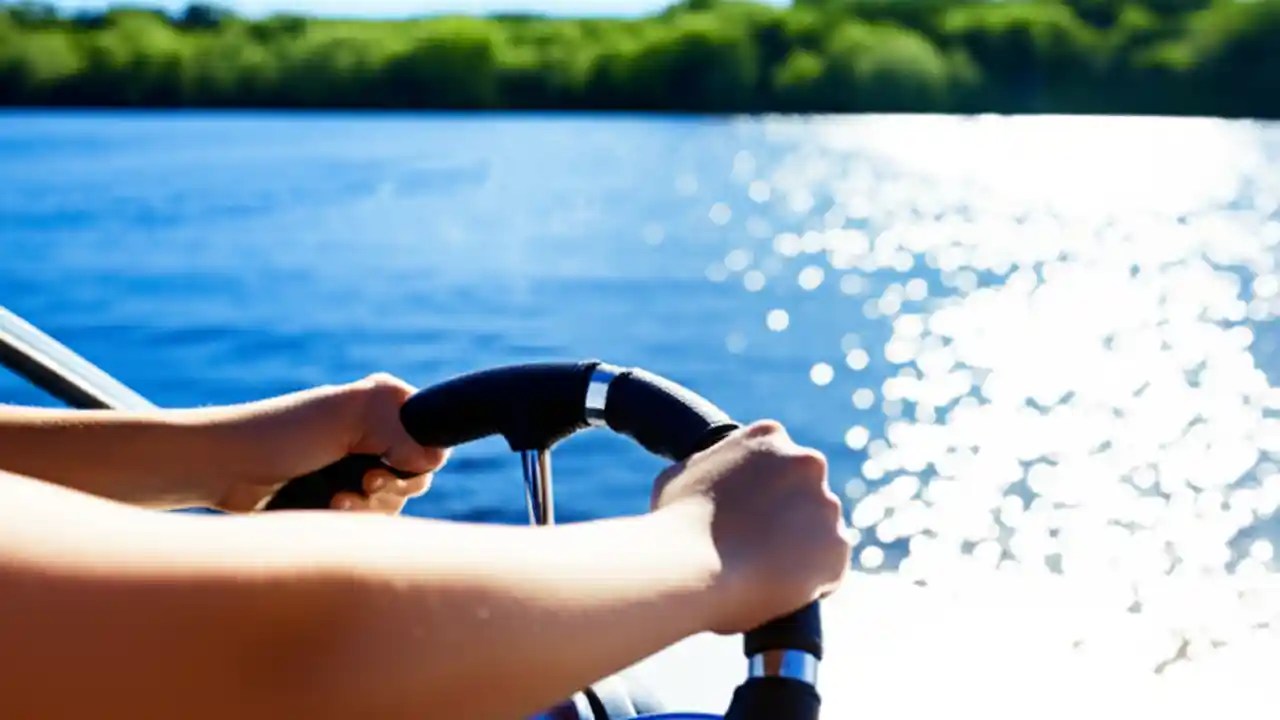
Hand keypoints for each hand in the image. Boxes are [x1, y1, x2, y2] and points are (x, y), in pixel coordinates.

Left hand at [213, 374, 448, 513]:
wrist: (225, 469)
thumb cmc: (281, 433)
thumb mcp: (346, 417)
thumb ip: (399, 431)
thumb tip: (432, 460)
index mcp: (382, 407)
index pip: (432, 437)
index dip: (419, 458)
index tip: (387, 463)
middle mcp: (374, 438)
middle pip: (418, 476)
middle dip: (393, 486)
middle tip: (365, 482)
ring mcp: (356, 472)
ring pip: (395, 504)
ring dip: (369, 507)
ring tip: (336, 500)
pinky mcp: (339, 502)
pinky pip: (368, 522)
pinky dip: (353, 520)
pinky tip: (328, 509)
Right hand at [651, 420, 849, 634]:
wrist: (691, 566)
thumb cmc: (676, 521)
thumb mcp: (683, 474)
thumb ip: (709, 467)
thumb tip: (707, 475)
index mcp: (768, 436)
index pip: (777, 460)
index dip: (762, 489)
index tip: (747, 511)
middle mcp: (806, 462)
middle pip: (805, 491)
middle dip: (787, 515)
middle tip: (756, 543)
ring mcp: (826, 506)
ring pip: (820, 530)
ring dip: (801, 547)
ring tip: (764, 572)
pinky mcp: (836, 549)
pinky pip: (829, 568)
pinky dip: (811, 581)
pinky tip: (780, 589)